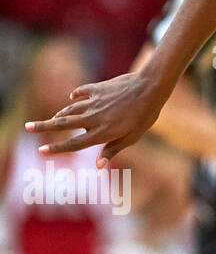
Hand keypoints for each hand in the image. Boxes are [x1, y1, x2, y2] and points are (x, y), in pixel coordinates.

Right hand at [28, 70, 167, 167]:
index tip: (42, 150)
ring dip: (60, 114)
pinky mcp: (97, 88)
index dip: (57, 149)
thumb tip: (97, 165)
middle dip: (43, 126)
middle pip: (62, 124)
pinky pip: (81, 93)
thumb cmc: (144, 117)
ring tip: (53, 119)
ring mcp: (94, 102)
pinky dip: (75, 96)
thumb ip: (112, 149)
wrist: (149, 88)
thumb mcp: (131, 138)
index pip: (74, 144)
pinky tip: (72, 98)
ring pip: (70, 109)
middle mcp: (93, 118)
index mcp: (101, 133)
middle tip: (28, 127)